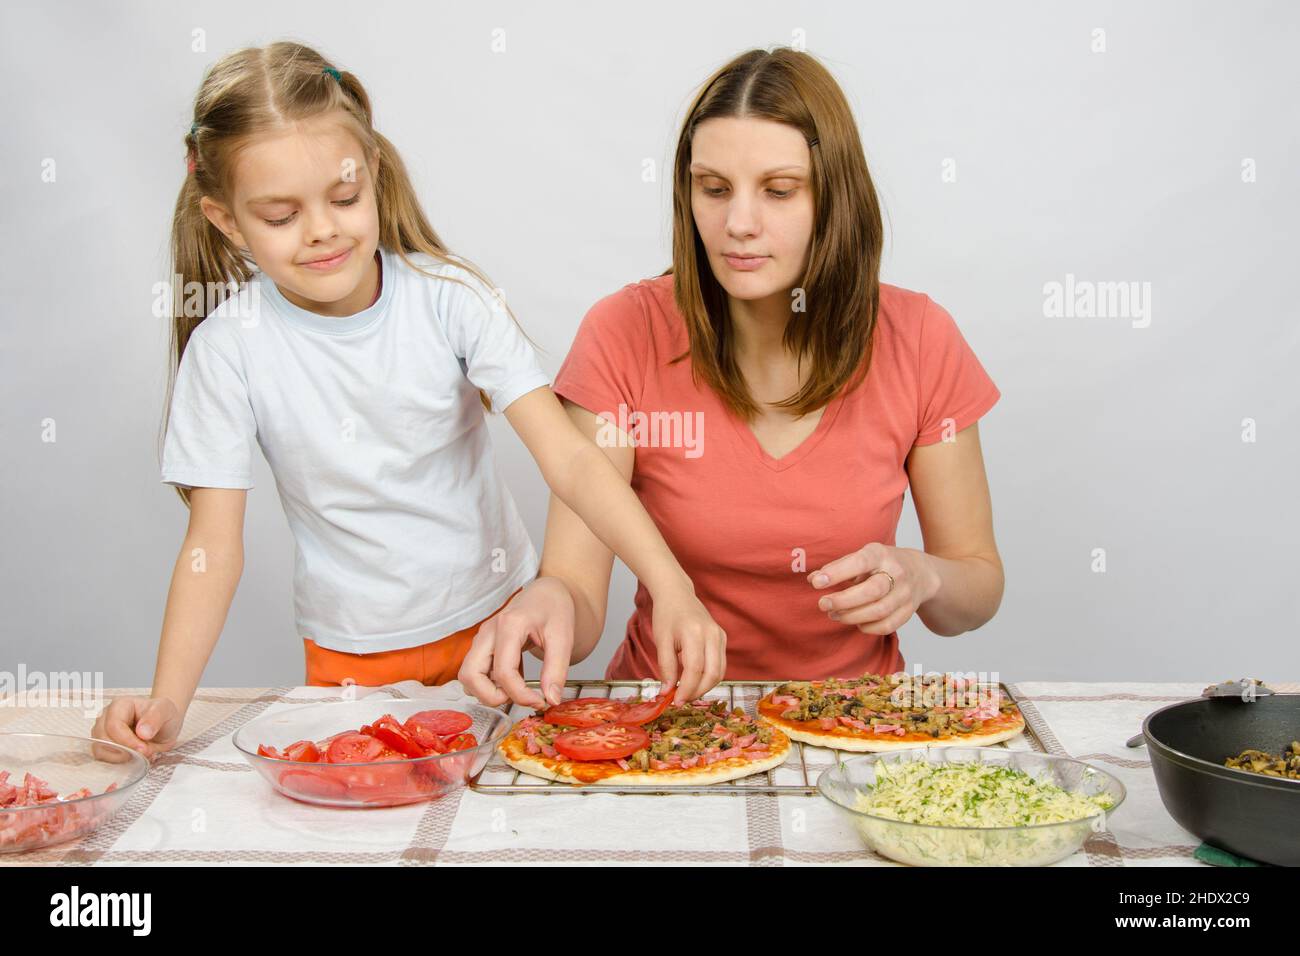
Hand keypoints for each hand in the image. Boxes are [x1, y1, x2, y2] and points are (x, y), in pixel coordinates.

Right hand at [91, 696, 182, 761]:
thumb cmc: (163, 715)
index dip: (127, 741)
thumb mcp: (166, 711)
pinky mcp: (103, 746)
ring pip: (100, 750)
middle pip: (103, 739)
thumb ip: (155, 719)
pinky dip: (118, 762)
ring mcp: (102, 732)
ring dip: (120, 757)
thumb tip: (142, 732)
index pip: (114, 725)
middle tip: (145, 753)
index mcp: (120, 705)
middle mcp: (106, 717)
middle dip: (125, 750)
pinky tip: (134, 758)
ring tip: (141, 755)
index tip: (144, 749)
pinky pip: (103, 758)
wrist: (164, 725)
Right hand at [458, 576, 575, 710]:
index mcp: (509, 625)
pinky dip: (488, 682)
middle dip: (491, 697)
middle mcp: (489, 631)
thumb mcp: (564, 638)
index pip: (503, 672)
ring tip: (515, 687)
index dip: (520, 695)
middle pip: (470, 675)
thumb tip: (551, 699)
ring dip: (486, 691)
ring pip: (467, 675)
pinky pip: (475, 671)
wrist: (546, 593)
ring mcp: (482, 637)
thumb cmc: (554, 609)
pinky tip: (513, 677)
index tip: (540, 701)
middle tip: (518, 697)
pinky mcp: (482, 644)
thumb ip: (557, 670)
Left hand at [650, 585, 726, 704]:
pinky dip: (709, 677)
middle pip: (712, 674)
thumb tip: (667, 692)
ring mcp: (720, 635)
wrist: (677, 594)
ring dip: (704, 687)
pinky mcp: (722, 638)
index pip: (695, 669)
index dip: (686, 689)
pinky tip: (694, 680)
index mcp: (695, 632)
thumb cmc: (666, 615)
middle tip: (681, 699)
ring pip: (720, 672)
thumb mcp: (661, 641)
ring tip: (687, 692)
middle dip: (697, 692)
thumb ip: (665, 667)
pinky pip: (720, 664)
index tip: (675, 701)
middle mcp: (712, 634)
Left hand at [807, 543, 939, 634]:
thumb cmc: (882, 564)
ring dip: (851, 616)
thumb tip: (813, 579)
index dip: (837, 573)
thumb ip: (838, 568)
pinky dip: (868, 627)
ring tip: (833, 614)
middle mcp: (897, 572)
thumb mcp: (863, 557)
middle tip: (823, 604)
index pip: (860, 562)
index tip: (816, 583)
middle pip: (872, 591)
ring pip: (879, 611)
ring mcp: (906, 593)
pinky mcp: (909, 611)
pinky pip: (887, 625)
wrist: (920, 573)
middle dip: (843, 601)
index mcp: (881, 554)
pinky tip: (856, 622)